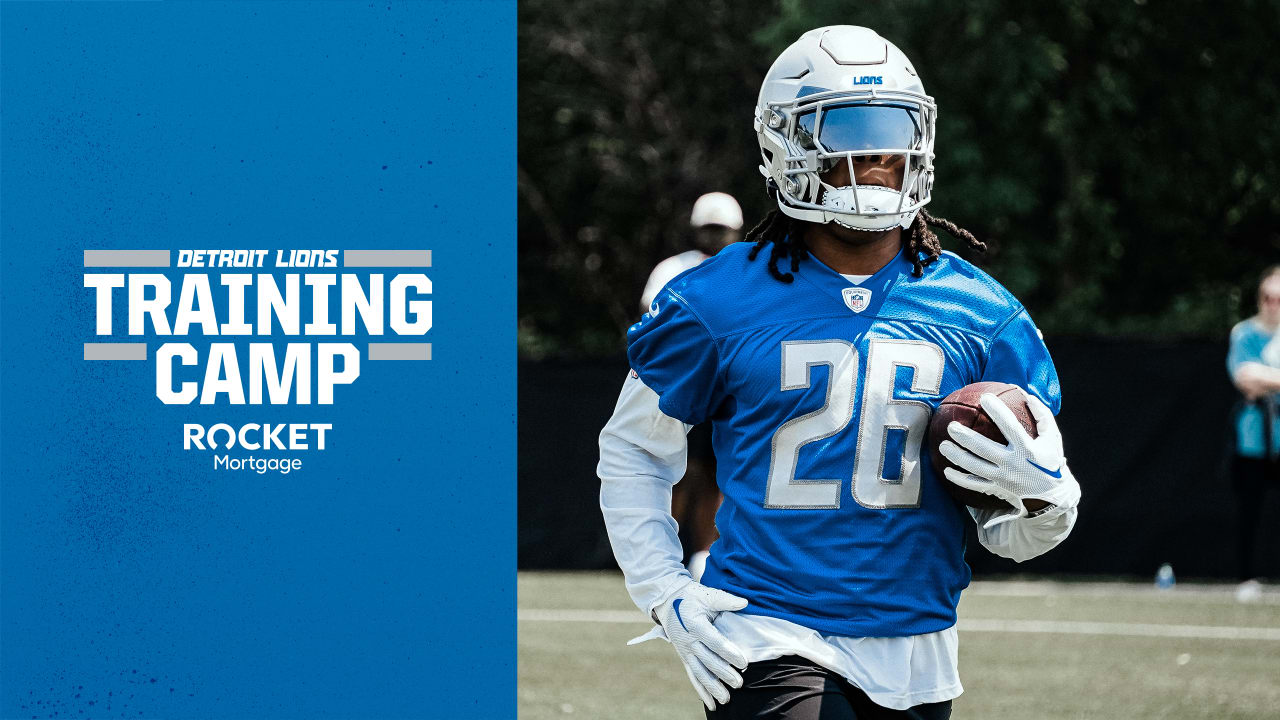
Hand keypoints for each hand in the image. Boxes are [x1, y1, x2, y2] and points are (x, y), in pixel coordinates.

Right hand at [651, 579, 748, 708]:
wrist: (667, 600)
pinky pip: (692, 676)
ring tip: (726, 699)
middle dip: (724, 673)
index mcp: (695, 624)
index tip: (743, 663)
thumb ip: (725, 600)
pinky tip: (711, 703)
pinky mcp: (684, 657)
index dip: (729, 653)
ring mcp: (685, 651)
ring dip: (712, 687)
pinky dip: (701, 690)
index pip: (714, 642)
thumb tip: (745, 602)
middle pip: (708, 660)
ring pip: (699, 672)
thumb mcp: (707, 594)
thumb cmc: (690, 596)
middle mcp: (688, 640)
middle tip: (739, 683)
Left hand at [937, 391, 1080, 528]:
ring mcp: (1003, 478)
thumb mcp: (1053, 438)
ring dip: (957, 457)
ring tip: (943, 446)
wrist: (1052, 496)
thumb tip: (1028, 396)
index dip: (998, 411)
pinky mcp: (997, 489)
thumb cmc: (1051, 462)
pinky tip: (946, 471)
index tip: (984, 397)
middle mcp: (1013, 464)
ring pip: (975, 467)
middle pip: (984, 449)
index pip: (1010, 427)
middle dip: (966, 438)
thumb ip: (1043, 416)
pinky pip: (974, 485)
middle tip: (951, 426)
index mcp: (1027, 449)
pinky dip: (959, 479)